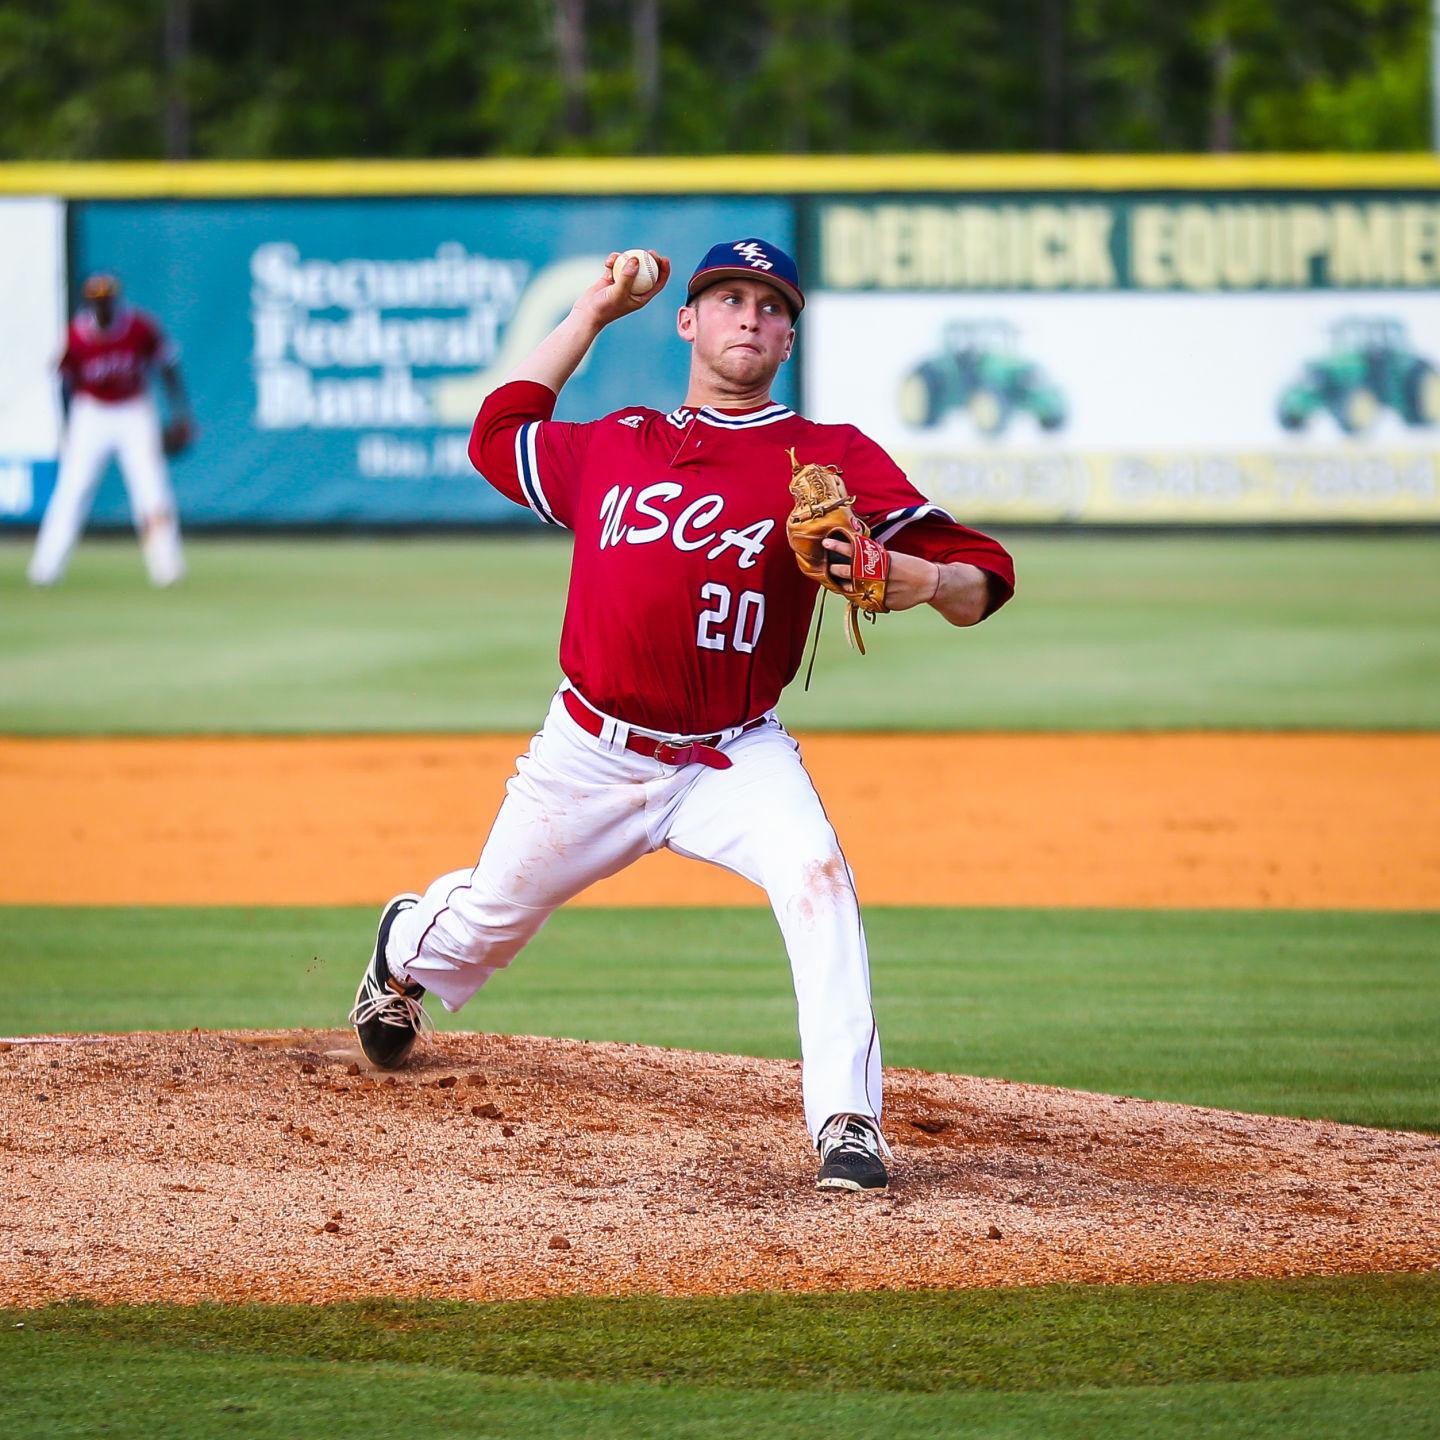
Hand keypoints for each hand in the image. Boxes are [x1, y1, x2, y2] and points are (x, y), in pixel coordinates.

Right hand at [573, 251, 671, 327]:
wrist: (587, 313)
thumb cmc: (605, 308)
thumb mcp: (618, 292)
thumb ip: (627, 277)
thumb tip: (636, 259)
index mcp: (641, 297)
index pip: (658, 283)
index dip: (664, 270)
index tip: (664, 258)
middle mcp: (634, 289)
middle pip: (647, 272)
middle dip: (650, 260)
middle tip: (650, 251)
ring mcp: (622, 283)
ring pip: (630, 265)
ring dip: (627, 258)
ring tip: (621, 255)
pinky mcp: (611, 278)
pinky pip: (616, 265)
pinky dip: (613, 261)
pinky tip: (608, 262)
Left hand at [823, 537, 938, 611]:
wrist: (927, 582)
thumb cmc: (908, 566)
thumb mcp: (891, 557)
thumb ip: (873, 558)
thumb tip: (855, 554)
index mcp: (879, 559)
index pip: (854, 550)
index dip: (838, 546)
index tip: (826, 542)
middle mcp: (877, 574)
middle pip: (848, 572)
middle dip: (836, 569)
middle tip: (831, 567)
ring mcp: (878, 589)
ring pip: (852, 590)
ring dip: (844, 587)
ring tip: (841, 584)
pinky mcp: (881, 603)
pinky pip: (865, 601)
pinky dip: (861, 598)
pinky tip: (859, 594)